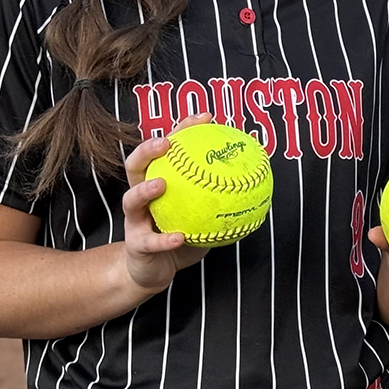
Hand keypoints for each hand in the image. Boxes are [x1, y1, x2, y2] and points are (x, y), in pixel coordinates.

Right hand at [121, 112, 213, 293]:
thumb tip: (257, 175)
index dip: (182, 130)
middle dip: (148, 149)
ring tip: (162, 184)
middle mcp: (141, 197)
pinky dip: (164, 239)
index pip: (166, 150)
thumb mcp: (203, 213)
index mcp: (156, 182)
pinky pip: (150, 241)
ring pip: (131, 200)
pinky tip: (179, 237)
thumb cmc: (181, 235)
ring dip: (145, 190)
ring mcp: (135, 221)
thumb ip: (222, 195)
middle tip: (167, 143)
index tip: (206, 117)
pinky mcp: (135, 245)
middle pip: (136, 165)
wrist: (154, 271)